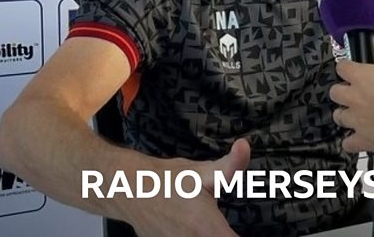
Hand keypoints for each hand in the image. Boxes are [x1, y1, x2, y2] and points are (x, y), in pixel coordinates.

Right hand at [130, 139, 250, 236]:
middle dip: (224, 233)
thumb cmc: (167, 179)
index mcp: (208, 228)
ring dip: (210, 234)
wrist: (129, 188)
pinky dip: (195, 235)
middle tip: (224, 225)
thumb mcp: (202, 171)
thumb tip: (245, 146)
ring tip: (207, 223)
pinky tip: (190, 226)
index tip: (239, 227)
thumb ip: (230, 166)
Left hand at [329, 61, 373, 154]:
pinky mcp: (363, 140)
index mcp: (364, 77)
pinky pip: (347, 143)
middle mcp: (355, 98)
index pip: (342, 67)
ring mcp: (357, 120)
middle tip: (356, 93)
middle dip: (343, 92)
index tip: (353, 70)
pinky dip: (352, 141)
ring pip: (338, 116)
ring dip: (346, 115)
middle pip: (334, 92)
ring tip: (357, 116)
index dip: (348, 68)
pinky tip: (360, 138)